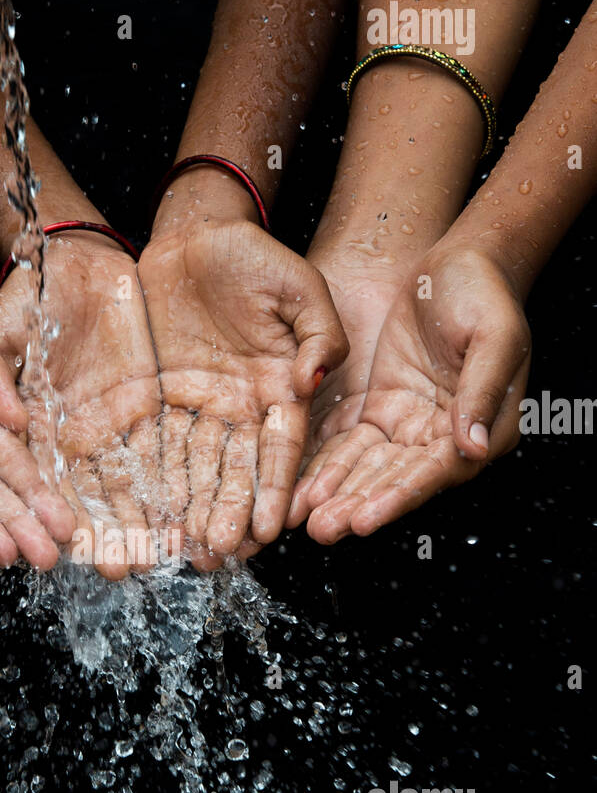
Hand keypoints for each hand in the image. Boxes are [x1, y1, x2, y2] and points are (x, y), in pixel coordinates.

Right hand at [0, 235, 170, 579]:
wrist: (81, 259)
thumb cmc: (32, 291)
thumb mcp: (2, 330)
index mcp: (39, 428)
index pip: (46, 483)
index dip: (55, 518)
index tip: (63, 552)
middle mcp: (84, 438)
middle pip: (99, 495)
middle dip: (113, 534)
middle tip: (123, 571)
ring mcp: (122, 426)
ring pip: (144, 482)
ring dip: (156, 522)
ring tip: (172, 557)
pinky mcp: (160, 406)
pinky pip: (180, 449)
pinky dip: (192, 482)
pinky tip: (202, 514)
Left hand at [137, 219, 347, 563]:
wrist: (195, 235)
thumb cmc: (253, 256)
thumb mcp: (299, 284)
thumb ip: (319, 330)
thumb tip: (313, 378)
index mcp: (277, 392)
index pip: (278, 451)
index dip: (273, 491)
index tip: (269, 530)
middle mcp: (236, 411)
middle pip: (231, 473)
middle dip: (224, 518)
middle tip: (214, 557)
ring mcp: (193, 409)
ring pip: (188, 471)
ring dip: (183, 513)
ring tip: (177, 552)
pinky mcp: (152, 400)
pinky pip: (145, 446)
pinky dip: (142, 481)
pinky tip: (137, 515)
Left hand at [288, 244, 530, 541]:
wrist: (455, 262)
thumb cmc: (485, 292)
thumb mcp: (496, 335)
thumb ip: (483, 390)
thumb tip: (471, 446)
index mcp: (481, 427)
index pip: (435, 472)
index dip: (399, 497)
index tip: (366, 518)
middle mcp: (440, 435)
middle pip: (393, 479)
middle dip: (357, 506)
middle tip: (324, 530)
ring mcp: (403, 424)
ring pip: (364, 468)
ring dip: (333, 494)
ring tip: (302, 519)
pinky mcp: (375, 409)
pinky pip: (342, 442)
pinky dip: (319, 466)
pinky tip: (297, 489)